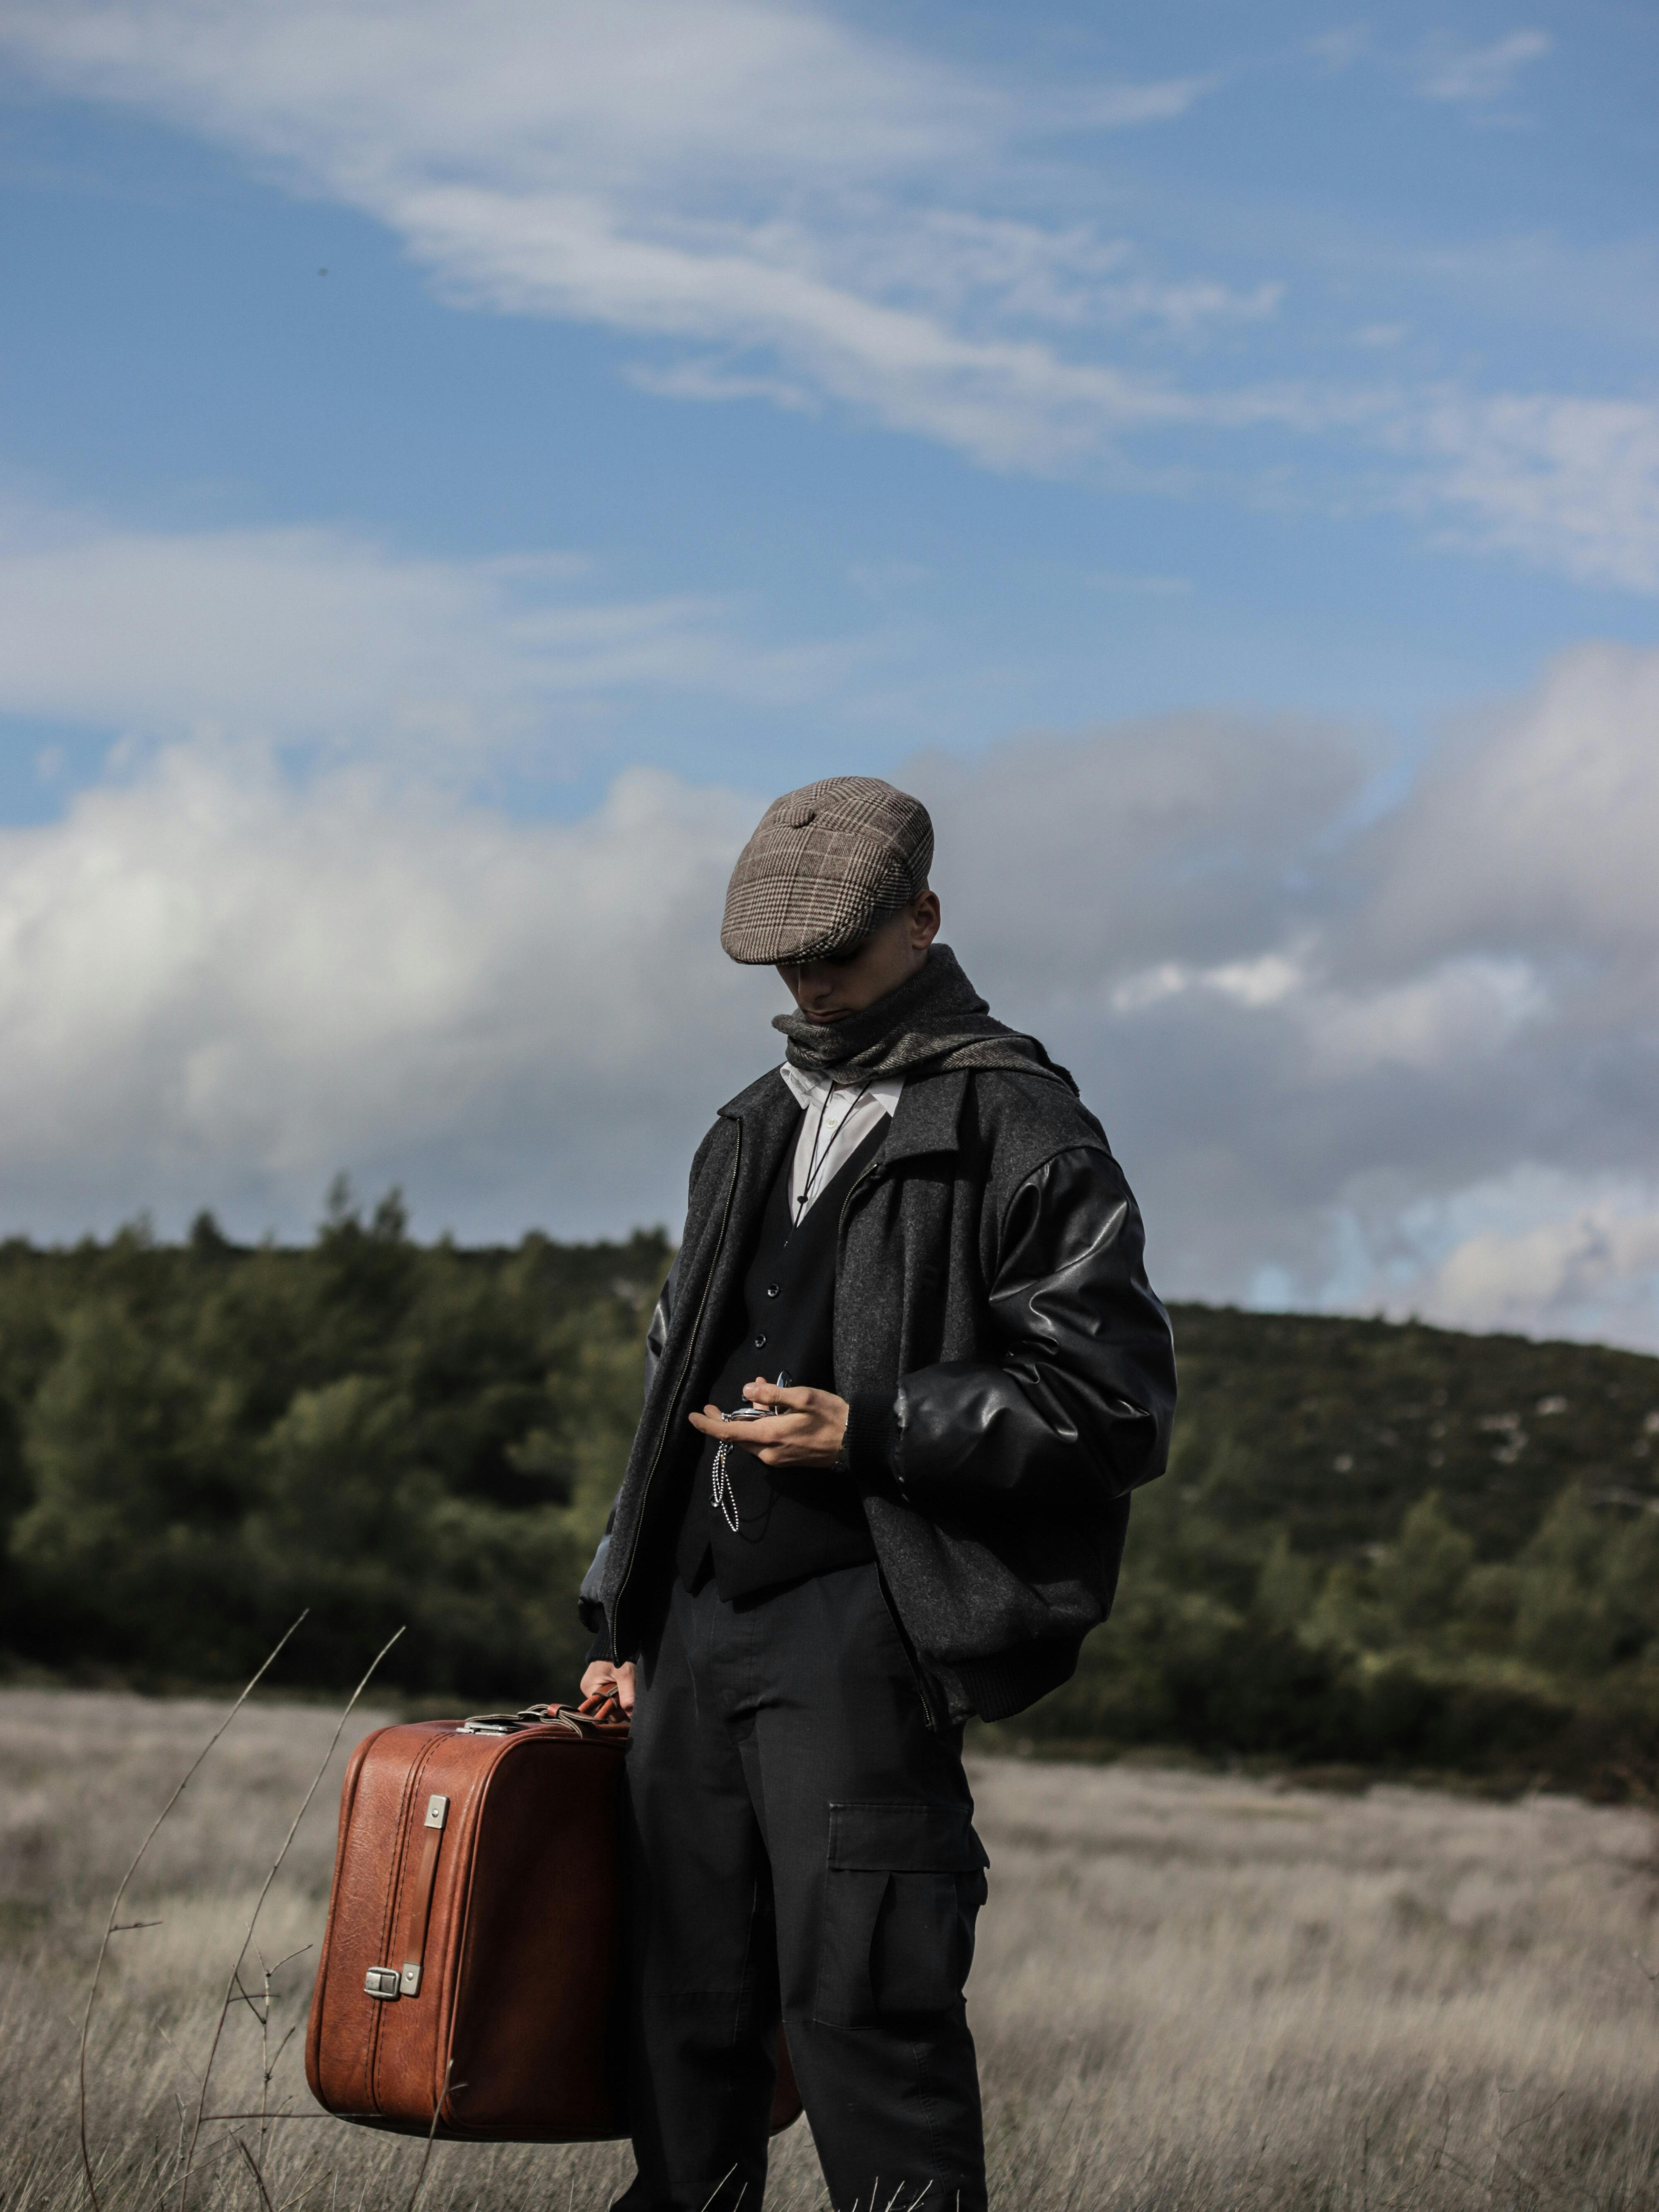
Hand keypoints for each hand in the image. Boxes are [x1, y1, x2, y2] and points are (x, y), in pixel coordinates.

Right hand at [580, 1658, 635, 1712]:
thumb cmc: (619, 1653)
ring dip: (624, 1699)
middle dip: (621, 1705)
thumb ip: (627, 1695)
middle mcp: (591, 1690)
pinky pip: (616, 1696)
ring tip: (631, 1688)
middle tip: (632, 1695)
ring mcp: (599, 1687)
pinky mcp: (607, 1684)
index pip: (602, 1710)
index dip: (616, 1711)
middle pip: (608, 1708)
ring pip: (613, 1702)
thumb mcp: (625, 1674)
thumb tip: (630, 1716)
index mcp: (589, 1688)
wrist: (621, 1638)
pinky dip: (624, 1694)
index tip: (627, 1706)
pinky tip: (630, 1688)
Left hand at [687, 1378, 849, 1469]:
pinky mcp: (786, 1460)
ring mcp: (777, 1459)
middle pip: (737, 1437)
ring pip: (750, 1440)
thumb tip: (748, 1390)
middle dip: (723, 1421)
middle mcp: (769, 1453)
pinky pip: (764, 1444)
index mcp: (769, 1436)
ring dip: (745, 1422)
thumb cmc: (832, 1416)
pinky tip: (768, 1412)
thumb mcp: (803, 1397)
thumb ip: (773, 1395)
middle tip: (712, 1407)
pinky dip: (759, 1428)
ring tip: (753, 1399)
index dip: (708, 1425)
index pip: (728, 1432)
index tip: (692, 1416)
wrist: (856, 1442)